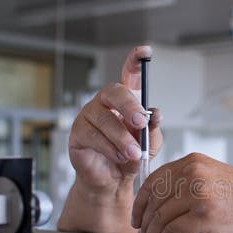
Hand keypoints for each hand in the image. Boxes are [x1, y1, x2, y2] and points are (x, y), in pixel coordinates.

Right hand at [68, 45, 162, 193]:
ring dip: (122, 138)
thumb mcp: (150, 144)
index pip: (129, 75)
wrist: (113, 181)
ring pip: (105, 120)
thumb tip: (155, 114)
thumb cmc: (130, 157)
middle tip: (140, 122)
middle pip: (114, 92)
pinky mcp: (77, 133)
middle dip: (129, 106)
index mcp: (125, 100)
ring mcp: (89, 115)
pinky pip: (93, 136)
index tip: (145, 52)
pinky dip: (110, 148)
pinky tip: (119, 157)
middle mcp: (105, 103)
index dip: (136, 61)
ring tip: (133, 154)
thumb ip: (153, 129)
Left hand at [131, 153, 232, 232]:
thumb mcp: (214, 179)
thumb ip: (188, 185)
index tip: (138, 218)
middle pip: (154, 202)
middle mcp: (194, 174)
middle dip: (146, 226)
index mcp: (193, 163)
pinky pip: (173, 232)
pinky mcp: (206, 214)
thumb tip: (162, 206)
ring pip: (160, 219)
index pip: (154, 182)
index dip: (141, 204)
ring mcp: (199, 193)